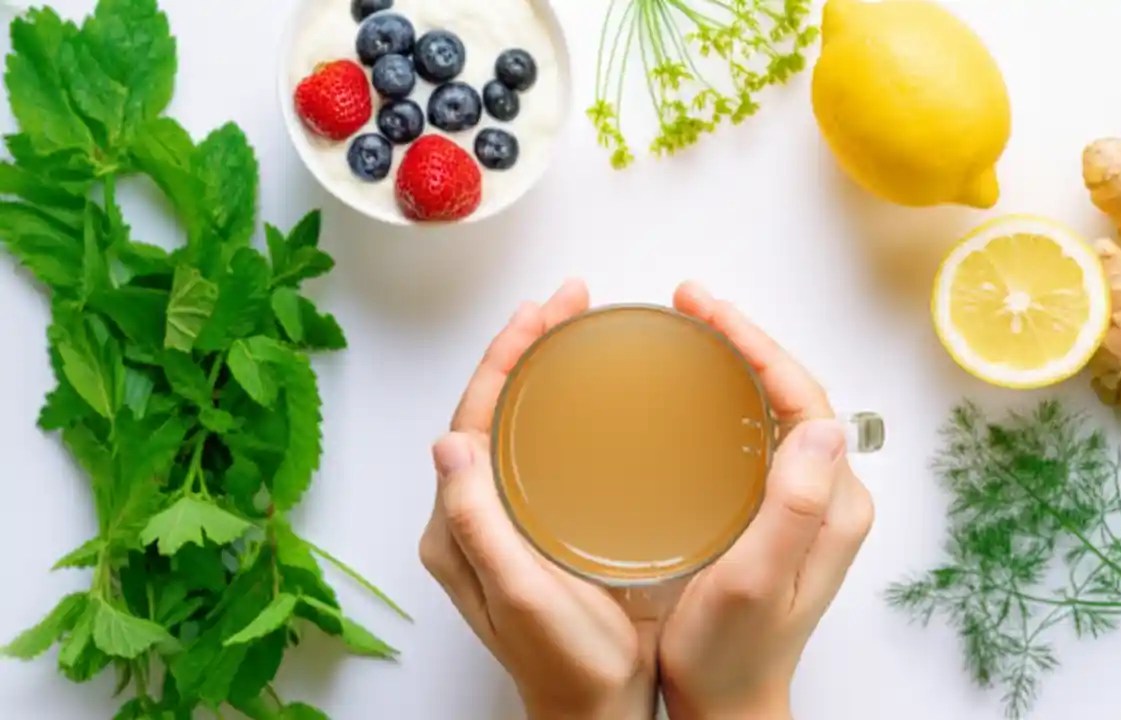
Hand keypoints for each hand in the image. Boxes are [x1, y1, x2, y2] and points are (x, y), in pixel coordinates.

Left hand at [419, 280, 659, 719]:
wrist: (594, 709)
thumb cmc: (568, 663)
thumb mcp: (524, 594)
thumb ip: (479, 525)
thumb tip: (447, 443)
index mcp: (457, 526)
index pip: (471, 417)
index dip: (504, 357)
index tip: (542, 312)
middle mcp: (469, 515)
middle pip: (488, 408)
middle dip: (522, 348)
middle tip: (568, 302)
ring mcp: (498, 519)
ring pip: (511, 423)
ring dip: (537, 370)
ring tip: (572, 328)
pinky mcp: (528, 525)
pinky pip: (533, 449)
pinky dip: (554, 408)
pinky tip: (584, 394)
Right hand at [659, 282, 875, 719]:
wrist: (728, 705)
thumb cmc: (731, 655)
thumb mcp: (755, 580)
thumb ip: (795, 506)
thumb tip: (823, 424)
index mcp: (834, 506)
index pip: (804, 397)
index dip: (756, 344)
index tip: (706, 311)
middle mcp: (831, 499)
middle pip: (795, 392)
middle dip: (746, 340)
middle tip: (692, 305)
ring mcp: (808, 505)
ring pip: (780, 409)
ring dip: (742, 362)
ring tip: (694, 330)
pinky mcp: (781, 515)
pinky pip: (765, 437)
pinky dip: (734, 400)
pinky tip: (701, 393)